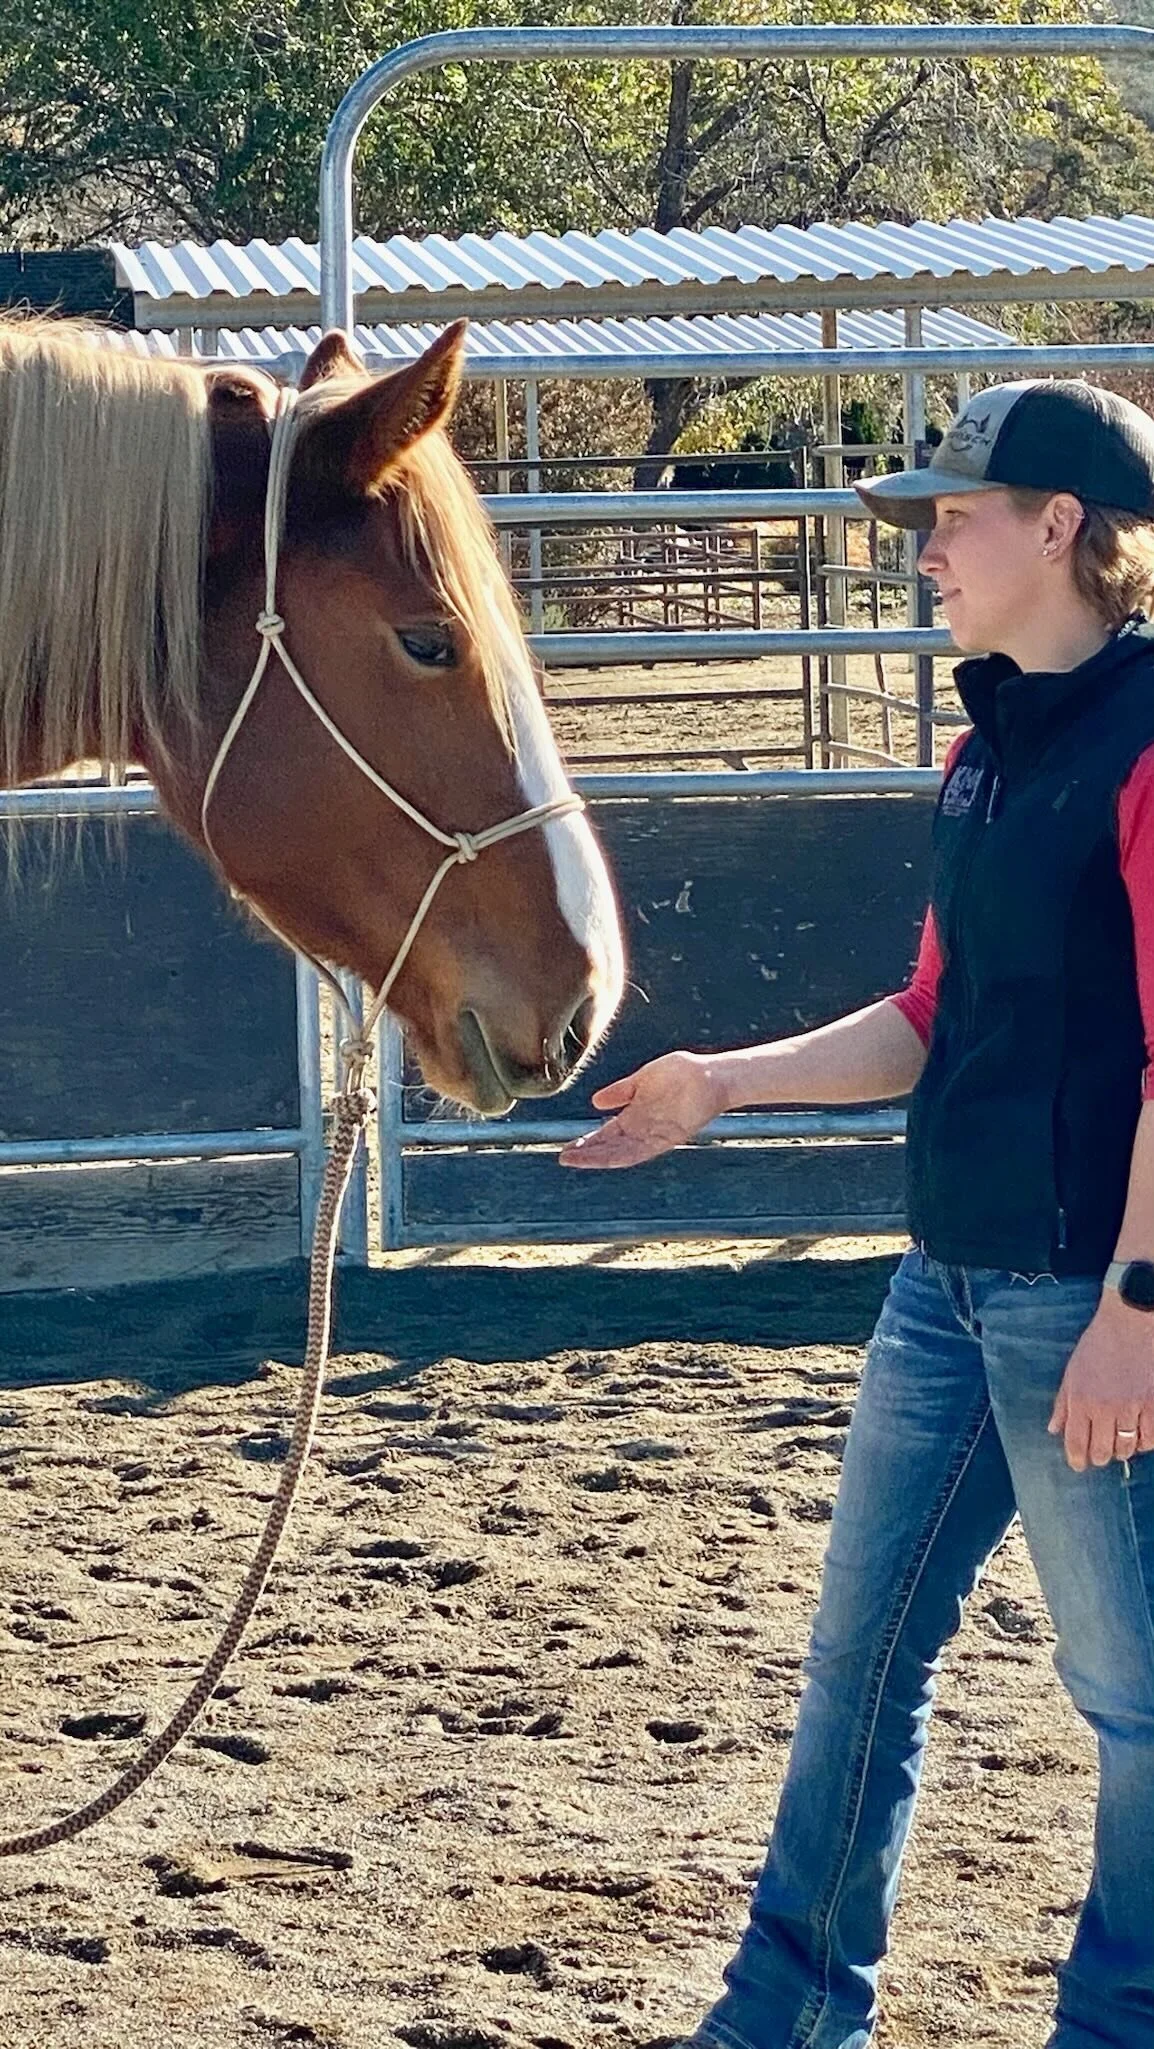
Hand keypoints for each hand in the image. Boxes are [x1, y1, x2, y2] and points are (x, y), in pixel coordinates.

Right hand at [557, 1050, 727, 1169]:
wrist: (711, 1075)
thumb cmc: (681, 1073)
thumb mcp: (642, 1080)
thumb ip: (621, 1091)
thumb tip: (595, 1101)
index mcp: (635, 1115)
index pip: (606, 1134)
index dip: (587, 1142)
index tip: (567, 1148)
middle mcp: (642, 1130)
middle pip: (610, 1147)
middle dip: (587, 1153)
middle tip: (564, 1158)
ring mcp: (654, 1135)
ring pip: (621, 1153)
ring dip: (598, 1157)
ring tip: (575, 1159)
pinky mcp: (667, 1137)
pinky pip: (641, 1151)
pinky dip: (621, 1156)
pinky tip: (605, 1158)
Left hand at [1048, 1294, 1153, 1470]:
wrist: (1131, 1323)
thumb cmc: (1099, 1344)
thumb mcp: (1072, 1372)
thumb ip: (1062, 1404)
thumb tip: (1053, 1429)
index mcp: (1081, 1401)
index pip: (1076, 1444)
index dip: (1077, 1460)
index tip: (1079, 1465)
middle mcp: (1105, 1408)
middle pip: (1103, 1451)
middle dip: (1100, 1456)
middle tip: (1100, 1453)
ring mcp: (1132, 1408)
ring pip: (1128, 1448)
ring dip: (1123, 1450)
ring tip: (1120, 1443)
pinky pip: (1151, 1438)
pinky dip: (1145, 1442)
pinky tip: (1140, 1435)